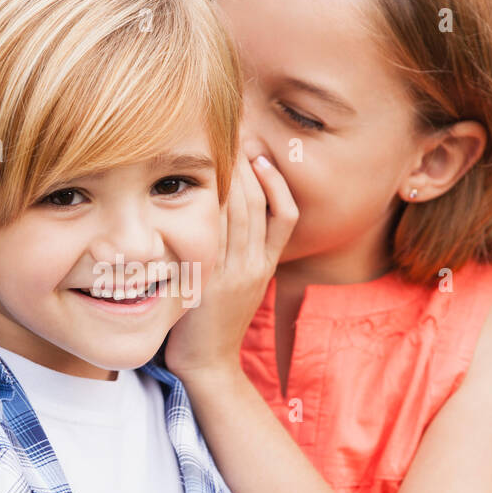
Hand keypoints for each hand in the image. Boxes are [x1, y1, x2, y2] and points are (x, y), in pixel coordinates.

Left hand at [164, 152, 297, 380]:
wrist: (207, 365)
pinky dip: (218, 202)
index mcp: (266, 264)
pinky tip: (206, 182)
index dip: (273, 177)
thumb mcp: (235, 286)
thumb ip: (237, 254)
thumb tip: (225, 218)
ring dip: (236, 172)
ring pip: (247, 210)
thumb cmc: (210, 324)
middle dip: (252, 161)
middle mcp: (257, 264)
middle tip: (238, 127)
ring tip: (224, 140)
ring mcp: (237, 271)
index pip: (284, 209)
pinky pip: (222, 231)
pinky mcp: (215, 279)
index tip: (256, 148)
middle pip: (265, 200)